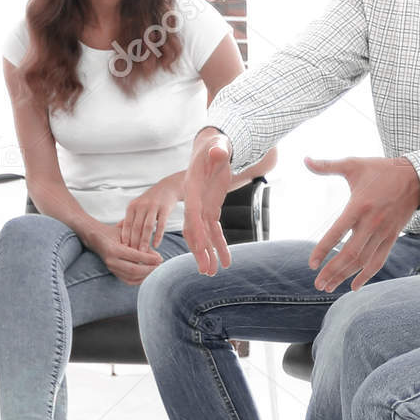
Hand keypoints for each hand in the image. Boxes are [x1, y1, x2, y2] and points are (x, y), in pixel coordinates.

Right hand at [79, 221, 163, 285]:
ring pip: (131, 278)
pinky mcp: (113, 272)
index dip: (149, 259)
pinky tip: (147, 274)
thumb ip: (141, 244)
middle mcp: (111, 261)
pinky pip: (128, 280)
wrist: (97, 238)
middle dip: (149, 269)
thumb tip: (157, 257)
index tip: (160, 258)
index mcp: (114, 249)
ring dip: (146, 276)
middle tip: (160, 266)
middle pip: (134, 270)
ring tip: (156, 270)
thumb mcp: (127, 233)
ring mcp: (111, 268)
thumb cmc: (114, 232)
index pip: (135, 257)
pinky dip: (139, 279)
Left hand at [121, 174, 184, 249]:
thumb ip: (129, 218)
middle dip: (134, 242)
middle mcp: (141, 206)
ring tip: (143, 253)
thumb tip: (118, 231)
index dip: (125, 237)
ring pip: (147, 227)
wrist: (168, 187)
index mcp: (132, 206)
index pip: (126, 224)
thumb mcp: (137, 206)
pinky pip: (161, 224)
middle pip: (136, 227)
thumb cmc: (151, 200)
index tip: (124, 250)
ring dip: (145, 241)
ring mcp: (153, 206)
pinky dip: (158, 236)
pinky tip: (156, 245)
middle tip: (133, 255)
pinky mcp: (165, 208)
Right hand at [182, 128, 234, 274]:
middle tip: (205, 271)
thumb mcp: (217, 146)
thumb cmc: (215, 145)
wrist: (213, 148)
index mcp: (193, 189)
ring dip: (209, 254)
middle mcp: (195, 202)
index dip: (197, 231)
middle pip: (195, 230)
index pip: (193, 213)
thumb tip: (218, 153)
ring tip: (213, 273)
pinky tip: (225, 261)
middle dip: (200, 251)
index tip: (201, 248)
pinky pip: (215, 231)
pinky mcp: (211, 210)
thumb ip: (217, 151)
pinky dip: (220, 246)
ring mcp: (203, 208)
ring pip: (204, 235)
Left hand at [306, 156, 419, 291]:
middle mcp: (371, 223)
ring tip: (329, 287)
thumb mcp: (353, 164)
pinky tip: (354, 287)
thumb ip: (327, 165)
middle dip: (332, 271)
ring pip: (362, 261)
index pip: (337, 233)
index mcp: (359, 206)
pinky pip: (378, 261)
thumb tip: (304, 159)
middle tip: (318, 284)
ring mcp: (383, 232)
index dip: (323, 250)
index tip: (311, 264)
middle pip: (350, 254)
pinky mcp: (391, 237)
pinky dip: (366, 275)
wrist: (416, 178)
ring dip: (345, 276)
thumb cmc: (381, 170)